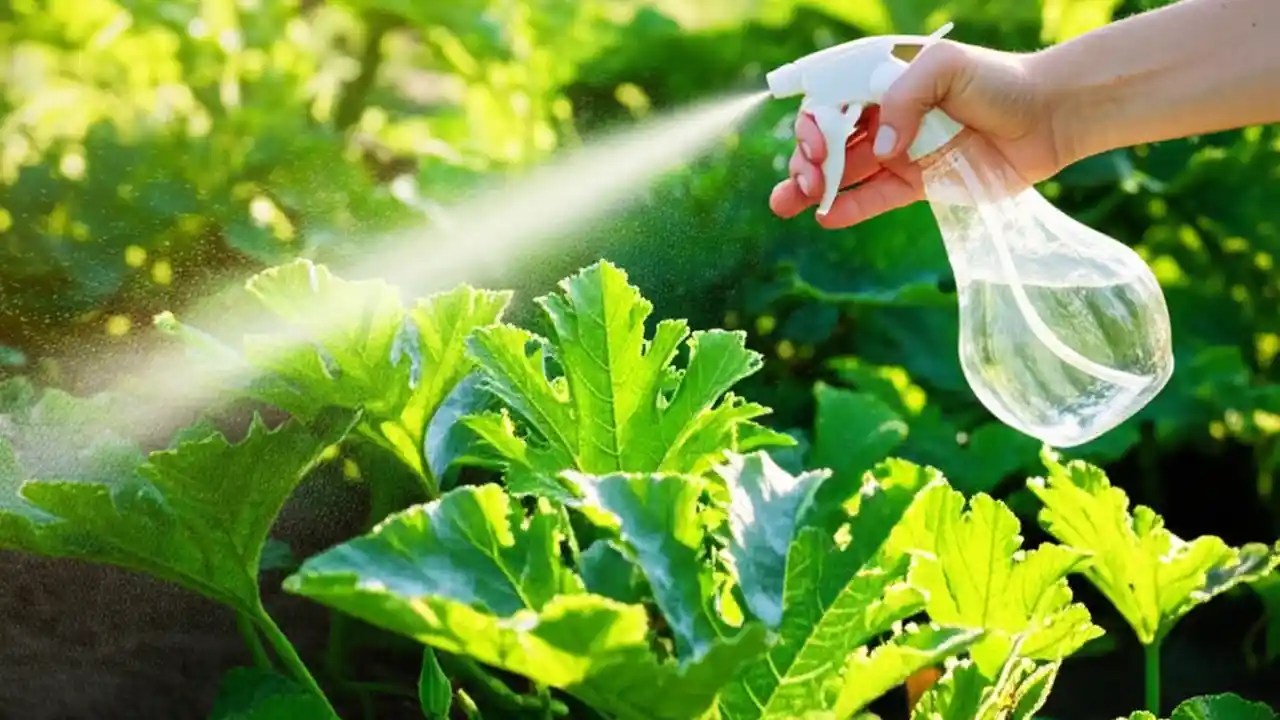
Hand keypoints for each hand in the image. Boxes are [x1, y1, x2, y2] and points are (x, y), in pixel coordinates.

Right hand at [769, 40, 1069, 227]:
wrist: (1047, 118)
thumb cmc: (999, 81)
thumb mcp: (946, 68)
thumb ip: (905, 98)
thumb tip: (881, 149)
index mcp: (883, 82)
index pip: (830, 102)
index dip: (813, 124)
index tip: (816, 143)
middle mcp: (885, 117)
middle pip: (828, 139)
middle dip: (805, 159)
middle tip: (803, 180)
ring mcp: (898, 152)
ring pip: (842, 171)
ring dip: (811, 186)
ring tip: (786, 204)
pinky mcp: (916, 184)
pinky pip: (873, 199)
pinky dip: (847, 209)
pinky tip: (824, 218)